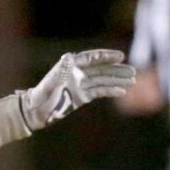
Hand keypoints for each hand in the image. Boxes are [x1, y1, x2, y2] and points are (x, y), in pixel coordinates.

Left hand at [18, 49, 136, 129]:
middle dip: (117, 70)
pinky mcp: (82, 96)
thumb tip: (68, 57)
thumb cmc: (40, 97)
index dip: (106, 56)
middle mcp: (78, 73)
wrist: (36, 112)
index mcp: (70, 66)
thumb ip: (60, 71)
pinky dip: (110, 91)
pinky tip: (122, 91)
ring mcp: (81, 85)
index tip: (121, 56)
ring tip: (132, 81)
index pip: (92, 58)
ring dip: (117, 80)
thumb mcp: (50, 84)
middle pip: (101, 69)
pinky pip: (99, 91)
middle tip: (133, 71)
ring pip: (103, 80)